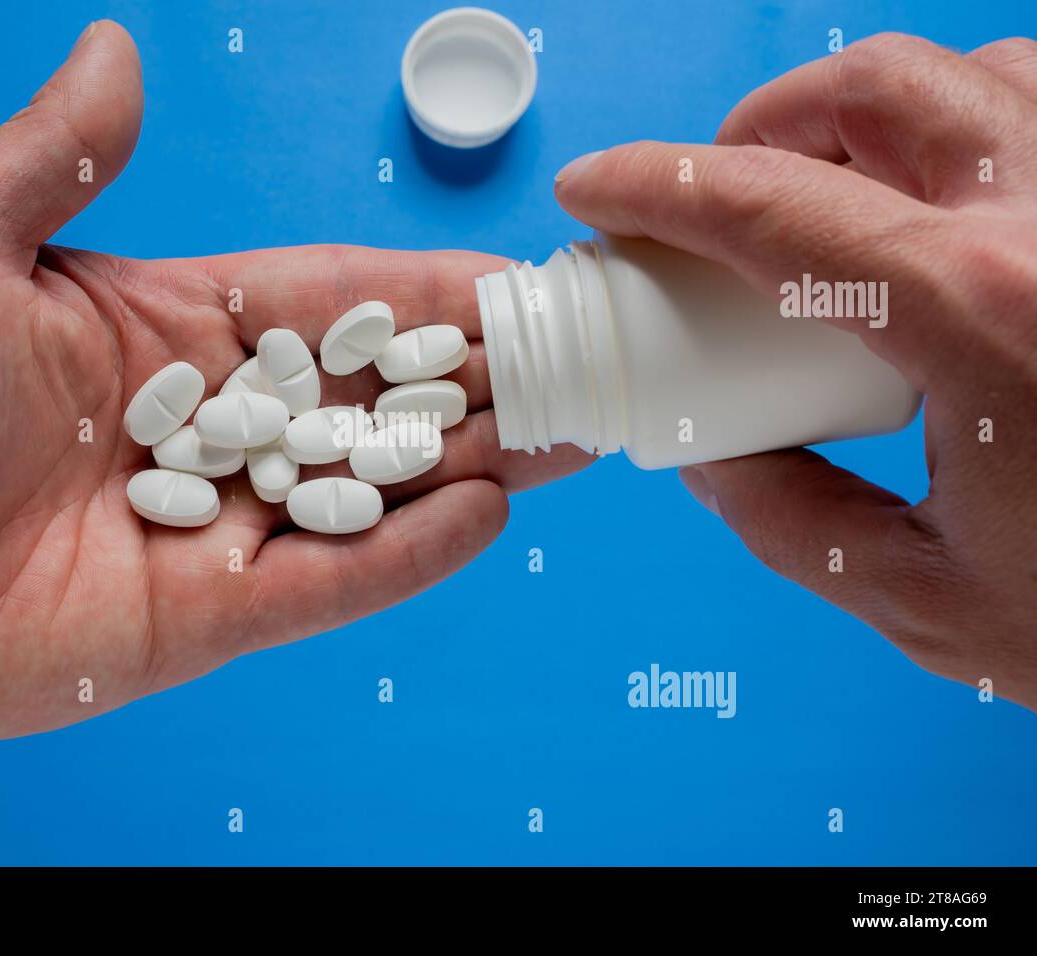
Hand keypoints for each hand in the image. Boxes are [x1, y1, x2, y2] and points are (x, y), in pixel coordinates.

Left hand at [0, 21, 589, 768]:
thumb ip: (55, 155)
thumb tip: (116, 51)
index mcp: (174, 329)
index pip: (335, 303)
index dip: (430, 292)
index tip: (519, 281)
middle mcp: (213, 426)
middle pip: (376, 398)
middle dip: (482, 382)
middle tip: (585, 365)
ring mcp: (218, 524)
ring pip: (370, 490)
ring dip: (473, 462)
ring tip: (574, 435)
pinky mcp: (209, 615)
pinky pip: (329, 583)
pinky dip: (408, 554)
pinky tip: (486, 515)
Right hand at [555, 33, 1036, 708]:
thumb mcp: (928, 600)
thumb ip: (788, 522)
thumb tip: (713, 459)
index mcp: (983, 314)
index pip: (770, 205)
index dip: (657, 185)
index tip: (597, 187)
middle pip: (872, 88)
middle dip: (758, 124)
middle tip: (714, 194)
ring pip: (973, 72)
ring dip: (868, 112)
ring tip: (825, 186)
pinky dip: (971, 118)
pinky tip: (944, 192)